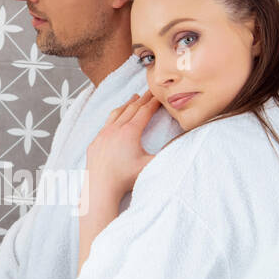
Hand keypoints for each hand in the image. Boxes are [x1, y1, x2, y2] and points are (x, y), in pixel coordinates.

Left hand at [84, 89, 161, 205]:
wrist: (100, 188)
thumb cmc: (125, 179)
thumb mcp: (149, 166)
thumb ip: (166, 154)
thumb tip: (183, 145)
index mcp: (130, 132)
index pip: (144, 111)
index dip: (154, 102)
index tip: (160, 95)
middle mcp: (115, 129)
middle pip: (131, 108)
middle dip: (143, 99)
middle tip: (150, 91)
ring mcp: (103, 134)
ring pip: (116, 113)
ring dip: (127, 104)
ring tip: (134, 98)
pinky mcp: (95, 142)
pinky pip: (105, 124)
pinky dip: (114, 116)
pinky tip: (115, 117)